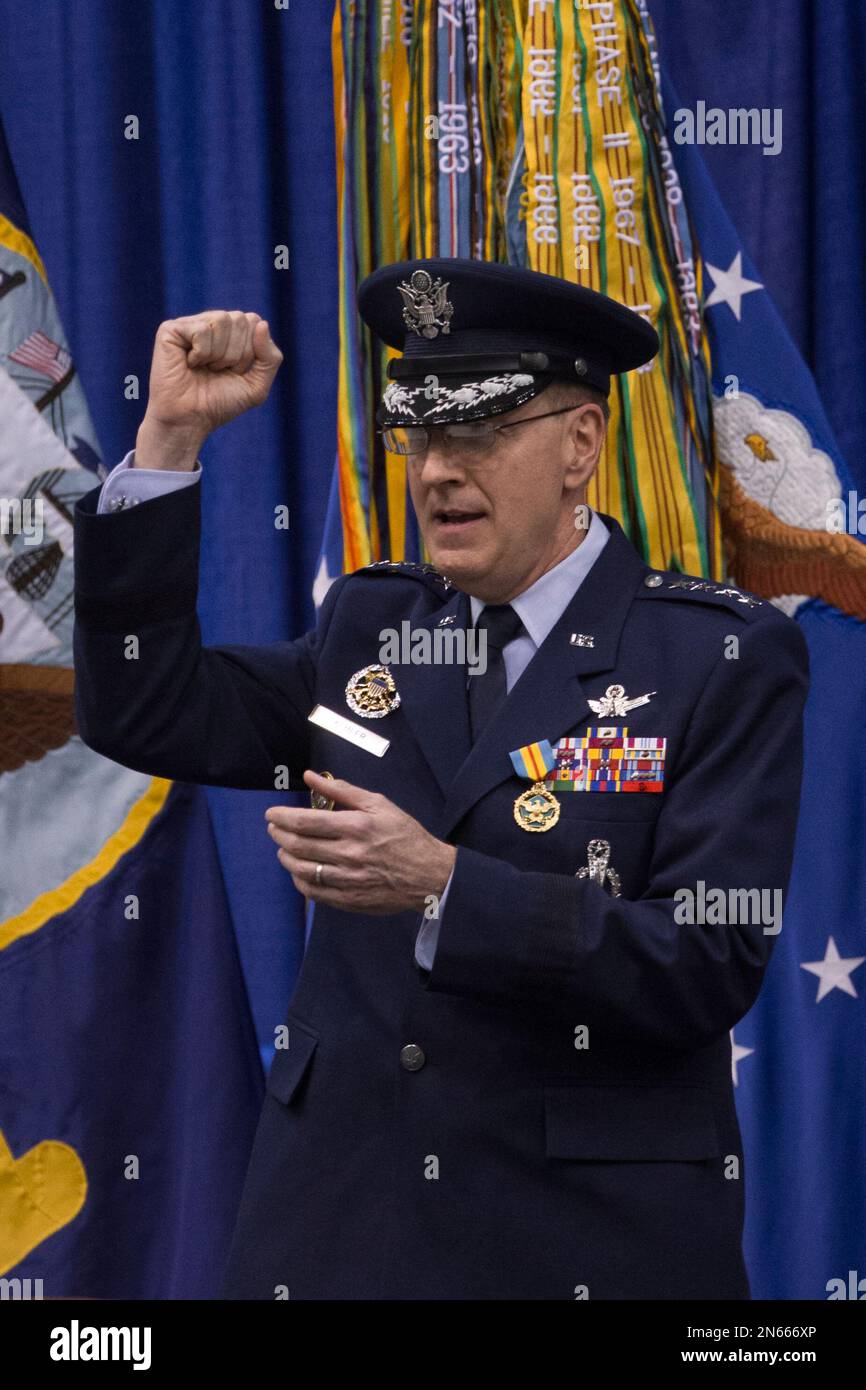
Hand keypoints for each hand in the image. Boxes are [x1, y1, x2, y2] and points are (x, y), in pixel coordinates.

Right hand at [134, 310, 283, 468]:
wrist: (189, 420)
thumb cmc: (219, 404)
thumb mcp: (257, 386)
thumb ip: (270, 357)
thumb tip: (262, 323)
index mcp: (230, 332)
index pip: (254, 321)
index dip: (250, 352)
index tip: (234, 371)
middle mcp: (210, 323)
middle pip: (240, 319)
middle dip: (236, 354)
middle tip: (218, 371)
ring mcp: (190, 324)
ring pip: (222, 320)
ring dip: (219, 354)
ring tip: (205, 368)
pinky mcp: (170, 329)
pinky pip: (202, 330)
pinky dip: (201, 353)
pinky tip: (189, 363)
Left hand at [265, 772, 456, 915]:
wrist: (429, 875)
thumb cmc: (404, 835)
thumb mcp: (379, 804)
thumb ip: (343, 790)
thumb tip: (311, 776)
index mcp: (355, 826)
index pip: (304, 822)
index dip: (281, 817)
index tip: (272, 814)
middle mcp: (348, 854)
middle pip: (298, 845)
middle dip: (278, 835)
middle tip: (274, 829)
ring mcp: (347, 880)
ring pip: (301, 870)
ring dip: (285, 857)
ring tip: (284, 848)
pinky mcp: (348, 900)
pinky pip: (313, 892)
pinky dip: (299, 880)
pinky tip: (299, 871)